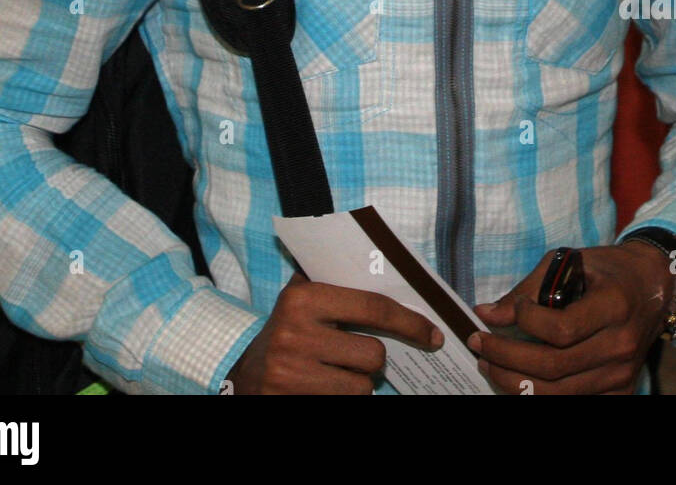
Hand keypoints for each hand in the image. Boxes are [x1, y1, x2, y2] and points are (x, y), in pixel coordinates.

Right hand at [226, 273, 443, 393]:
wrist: (243, 372)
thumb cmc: (285, 329)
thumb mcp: (301, 297)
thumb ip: (335, 281)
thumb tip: (392, 272)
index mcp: (304, 299)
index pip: (372, 308)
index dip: (409, 322)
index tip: (432, 334)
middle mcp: (297, 334)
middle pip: (374, 355)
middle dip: (374, 359)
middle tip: (358, 355)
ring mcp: (293, 372)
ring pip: (363, 386)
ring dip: (359, 384)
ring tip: (338, 373)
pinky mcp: (293, 399)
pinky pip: (346, 403)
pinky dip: (345, 398)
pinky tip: (327, 388)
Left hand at [469, 243, 672, 394]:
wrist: (654, 286)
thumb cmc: (606, 268)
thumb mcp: (569, 262)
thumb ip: (528, 288)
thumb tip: (485, 313)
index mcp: (613, 307)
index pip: (562, 329)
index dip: (528, 322)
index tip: (513, 310)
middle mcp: (621, 345)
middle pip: (554, 366)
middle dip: (506, 358)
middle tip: (477, 344)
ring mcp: (622, 374)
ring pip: (560, 392)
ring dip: (515, 382)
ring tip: (488, 364)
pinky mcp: (620, 390)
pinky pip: (573, 400)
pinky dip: (540, 394)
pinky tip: (517, 379)